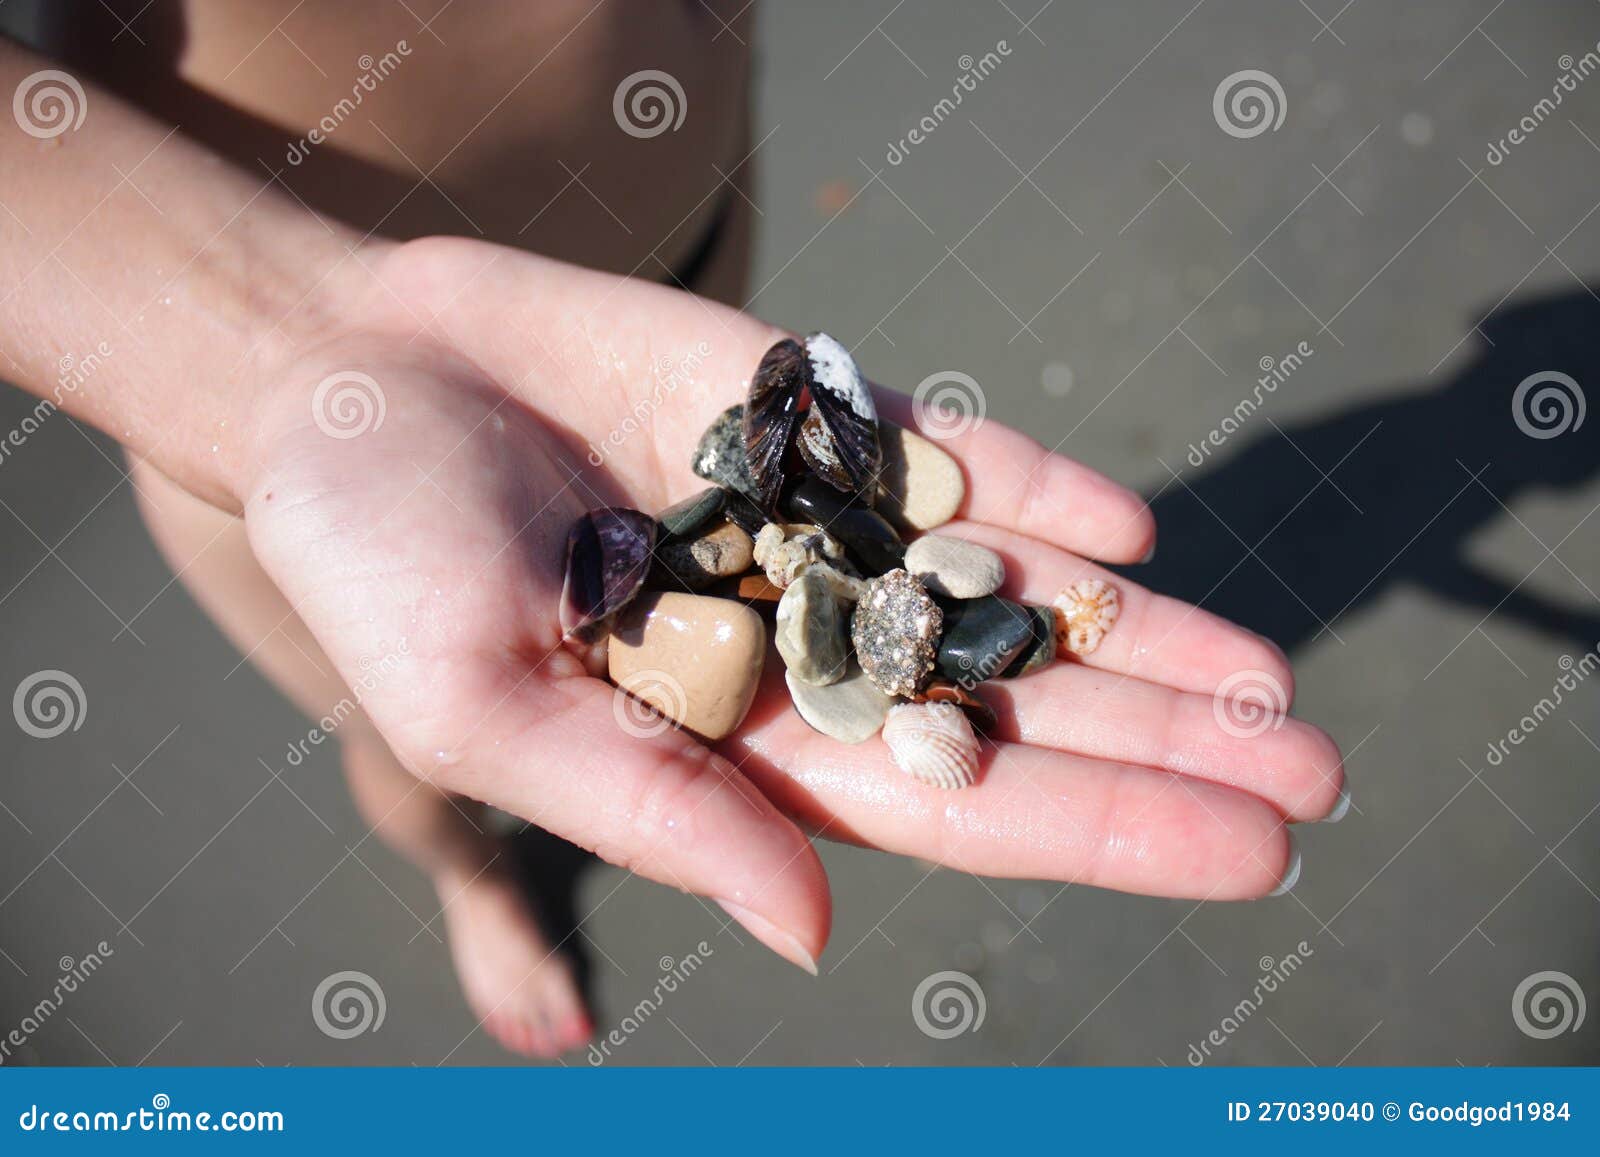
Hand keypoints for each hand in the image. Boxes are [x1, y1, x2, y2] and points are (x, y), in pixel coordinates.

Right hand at [242, 237, 1343, 970]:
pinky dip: (1036, 490)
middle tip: (1315, 777)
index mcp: (731, 741)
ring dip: (1138, 634)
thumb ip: (649, 808)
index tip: (1246, 853)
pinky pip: (943, 457)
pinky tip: (1132, 538)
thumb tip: (811, 926)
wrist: (348, 375)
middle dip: (1159, 744)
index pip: (947, 805)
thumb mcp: (477, 707)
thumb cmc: (376, 559)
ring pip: (1004, 589)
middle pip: (1009, 706)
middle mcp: (800, 641)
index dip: (1099, 830)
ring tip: (1274, 679)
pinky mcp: (804, 417)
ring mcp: (816, 526)